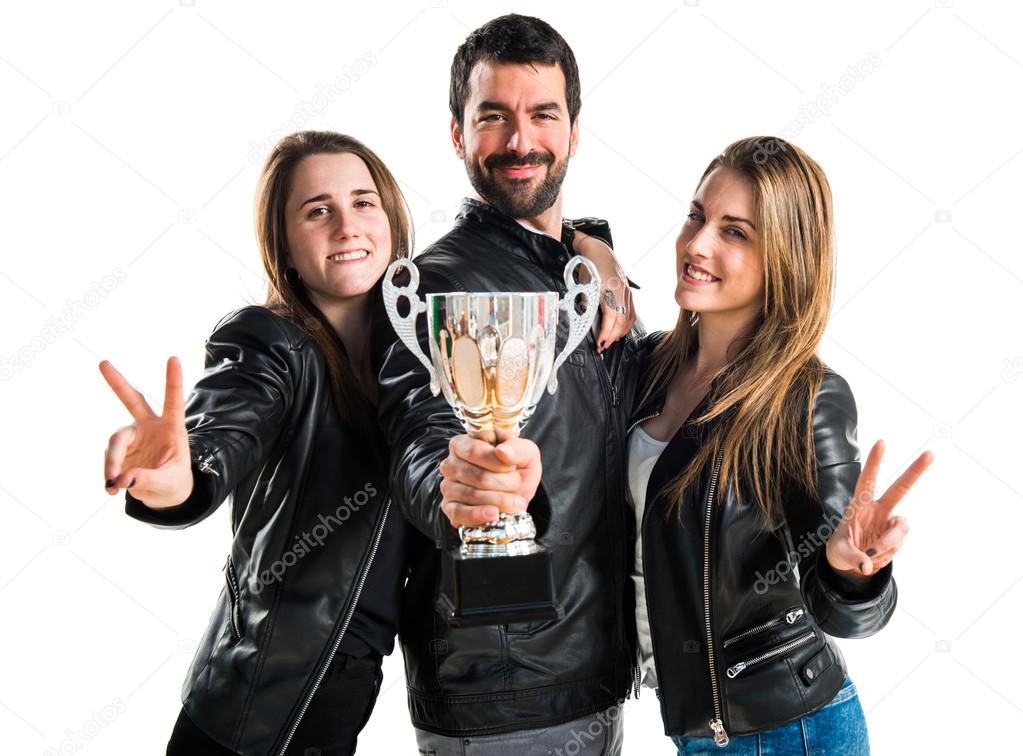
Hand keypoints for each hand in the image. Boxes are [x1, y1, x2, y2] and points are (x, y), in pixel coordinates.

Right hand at [99, 357, 193, 508]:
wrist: (164, 494)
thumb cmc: (174, 483)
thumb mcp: (168, 483)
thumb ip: (148, 479)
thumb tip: (121, 479)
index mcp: (172, 427)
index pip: (173, 401)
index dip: (173, 380)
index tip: (173, 358)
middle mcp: (150, 426)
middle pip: (132, 400)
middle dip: (117, 383)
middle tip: (103, 363)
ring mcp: (133, 437)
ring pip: (115, 441)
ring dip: (112, 461)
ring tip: (112, 482)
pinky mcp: (120, 450)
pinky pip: (109, 459)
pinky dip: (108, 473)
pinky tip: (110, 488)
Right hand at [438, 431, 541, 528]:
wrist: (517, 493)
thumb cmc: (517, 467)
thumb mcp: (525, 452)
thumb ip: (517, 448)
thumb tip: (502, 451)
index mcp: (463, 443)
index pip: (474, 451)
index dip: (498, 463)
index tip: (513, 468)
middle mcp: (450, 464)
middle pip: (477, 476)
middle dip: (504, 483)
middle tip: (516, 484)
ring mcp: (448, 487)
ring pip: (472, 495)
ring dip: (499, 500)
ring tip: (514, 501)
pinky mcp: (450, 508)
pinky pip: (459, 513)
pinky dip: (479, 515)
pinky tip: (494, 514)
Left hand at [572, 230, 635, 351]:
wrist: (599, 251)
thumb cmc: (590, 268)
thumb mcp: (585, 288)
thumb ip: (588, 306)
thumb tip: (590, 325)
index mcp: (611, 291)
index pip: (612, 319)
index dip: (606, 334)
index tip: (600, 343)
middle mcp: (622, 293)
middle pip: (622, 322)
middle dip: (612, 337)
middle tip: (602, 346)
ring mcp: (628, 293)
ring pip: (629, 320)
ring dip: (619, 333)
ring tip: (609, 340)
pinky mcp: (629, 293)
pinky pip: (631, 313)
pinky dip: (625, 324)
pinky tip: (618, 330)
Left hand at [826, 440, 933, 578]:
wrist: (851, 563)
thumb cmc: (840, 550)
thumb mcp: (839, 554)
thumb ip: (852, 558)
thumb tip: (866, 566)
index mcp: (859, 505)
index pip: (867, 480)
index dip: (874, 462)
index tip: (882, 442)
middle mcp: (878, 509)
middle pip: (900, 488)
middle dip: (915, 471)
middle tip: (931, 452)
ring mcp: (890, 522)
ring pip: (900, 530)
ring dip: (886, 544)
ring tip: (870, 555)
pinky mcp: (897, 536)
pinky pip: (898, 545)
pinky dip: (887, 555)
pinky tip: (875, 557)